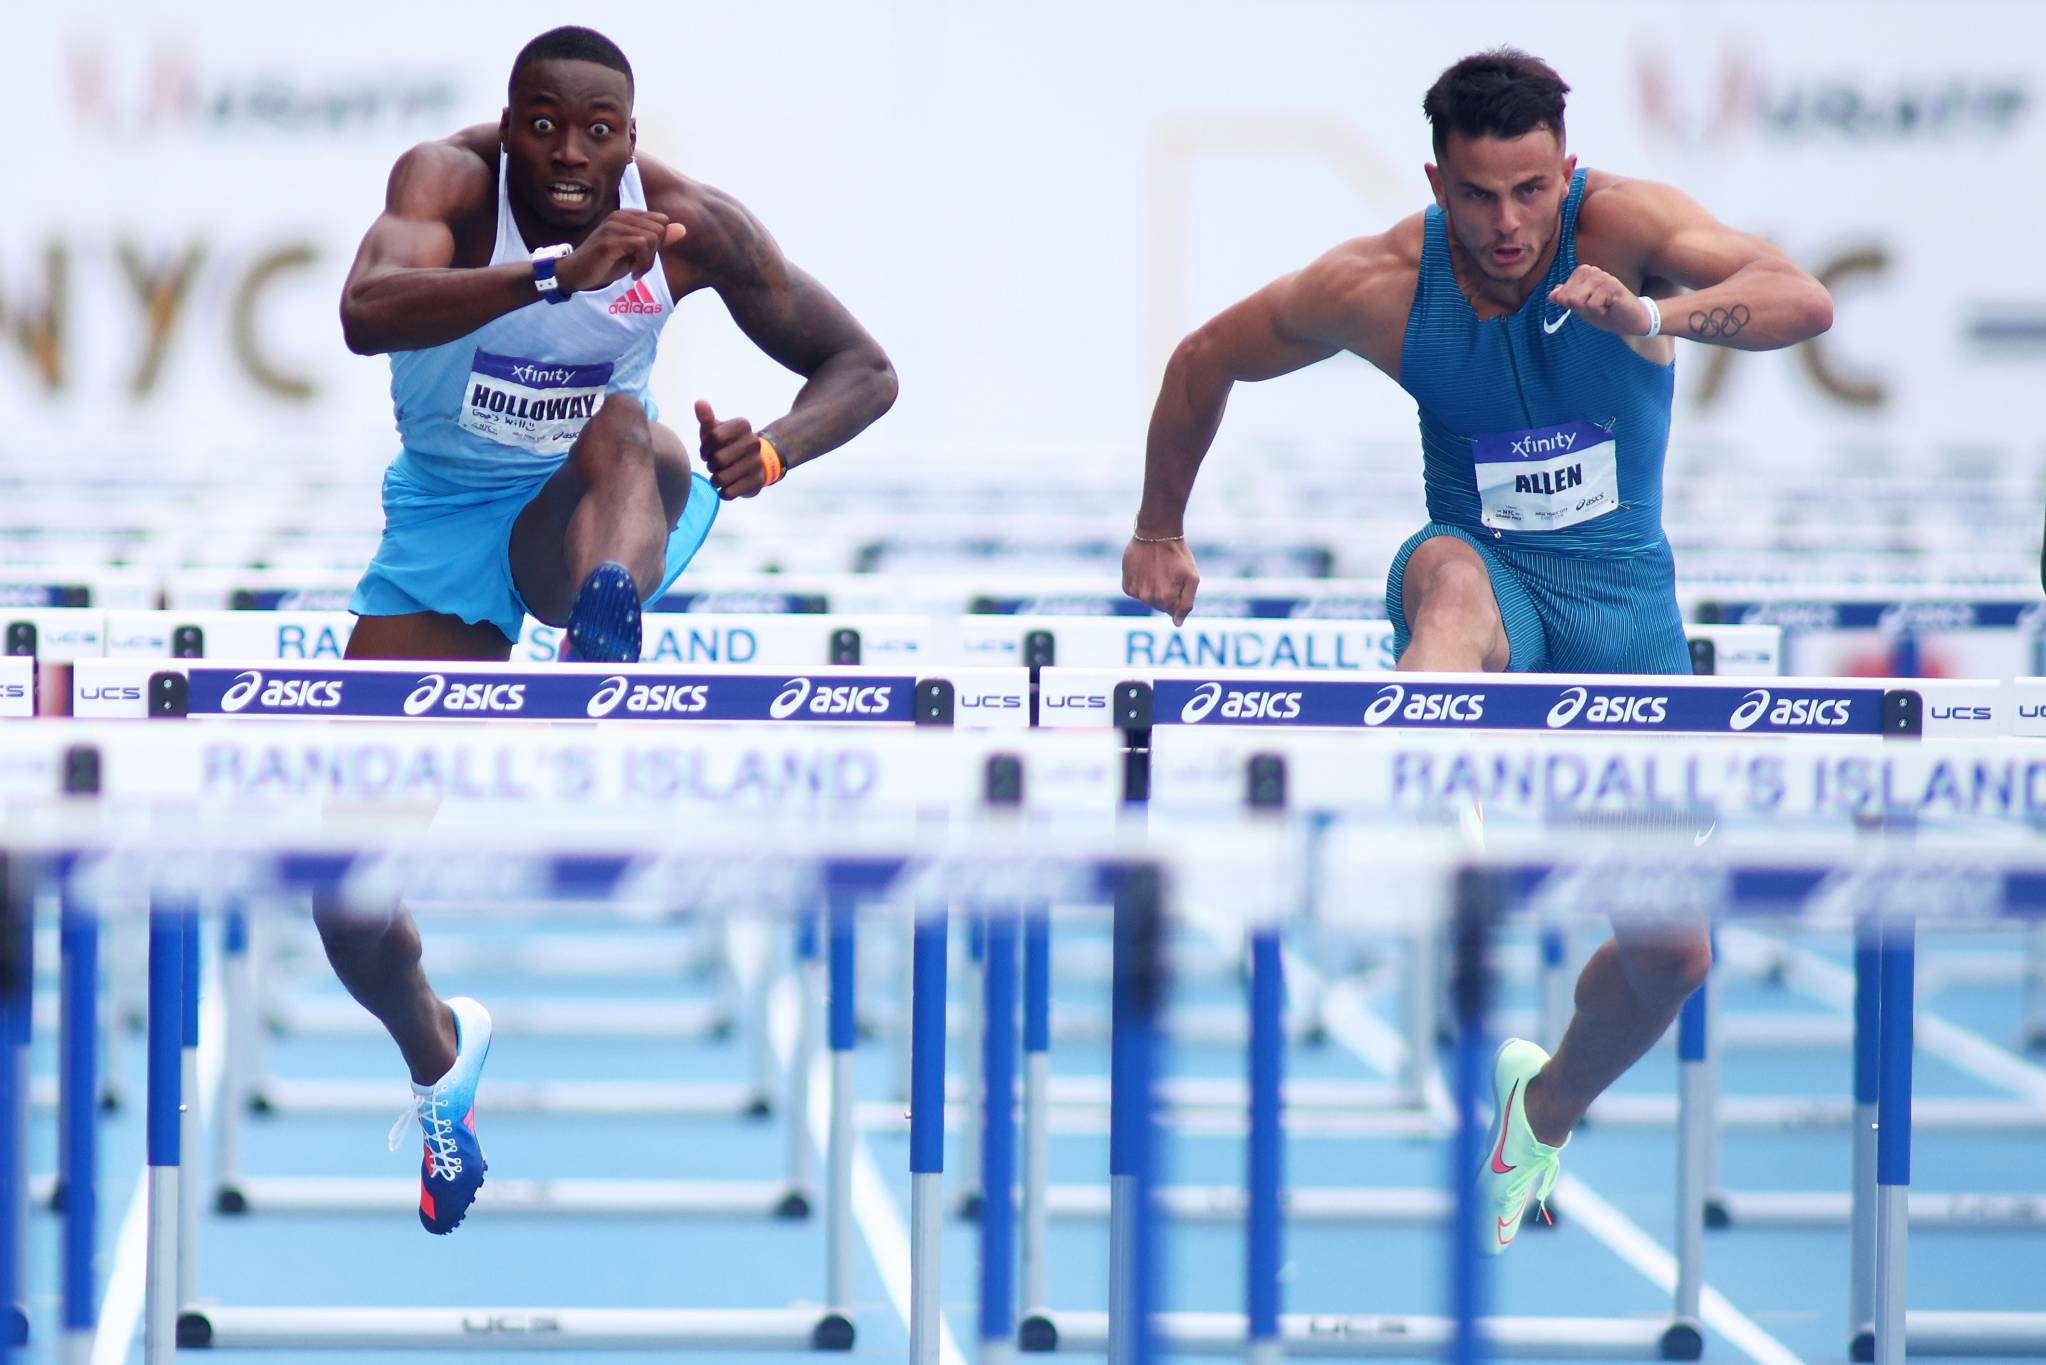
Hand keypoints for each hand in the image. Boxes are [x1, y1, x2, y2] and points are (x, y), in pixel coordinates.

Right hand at [556, 211, 685, 294]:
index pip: (661, 221)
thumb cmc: (605, 264)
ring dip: (648, 261)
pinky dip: (642, 264)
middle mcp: (619, 216)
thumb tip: (682, 229)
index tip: (646, 257)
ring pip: (652, 238)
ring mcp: (614, 226)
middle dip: (655, 253)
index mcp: (626, 216)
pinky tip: (632, 273)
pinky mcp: (610, 240)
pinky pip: (642, 245)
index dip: (659, 242)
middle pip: (660, 230)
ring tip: (635, 271)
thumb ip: (658, 241)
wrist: (575, 274)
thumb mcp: (636, 253)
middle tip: (640, 267)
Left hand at [696, 400, 775, 499]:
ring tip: (719, 476)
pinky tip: (727, 487)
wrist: (757, 461)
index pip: (713, 436)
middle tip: (714, 464)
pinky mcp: (758, 481)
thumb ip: (706, 418)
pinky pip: (730, 492)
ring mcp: (757, 462)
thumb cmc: (729, 444)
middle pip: (717, 459)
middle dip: (710, 464)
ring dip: (715, 480)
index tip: (706, 451)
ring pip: (721, 478)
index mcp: (742, 425)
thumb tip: (699, 402)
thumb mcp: (716, 430)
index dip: (705, 448)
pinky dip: (723, 492)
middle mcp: (753, 442)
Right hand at [1122, 535, 1199, 626]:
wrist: (1156, 533)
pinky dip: (1140, 584)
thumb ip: (1187, 604)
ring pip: (1147, 599)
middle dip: (1164, 593)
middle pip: (1159, 606)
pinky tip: (1145, 570)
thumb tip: (1177, 623)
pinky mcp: (1126, 585)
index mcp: (1166, 599)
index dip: (1176, 594)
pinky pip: (1135, 592)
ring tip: (1156, 569)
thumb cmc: (1177, 555)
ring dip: (1152, 588)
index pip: (1172, 610)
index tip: (1176, 579)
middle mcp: (1148, 599)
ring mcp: (1136, 592)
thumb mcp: (1192, 578)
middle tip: (1167, 573)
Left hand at [1546, 264, 1654, 336]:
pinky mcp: (1612, 285)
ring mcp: (1602, 277)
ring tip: (1605, 308)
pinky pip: (1591, 304)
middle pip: (1568, 297)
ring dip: (1591, 311)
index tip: (1590, 306)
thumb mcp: (1582, 308)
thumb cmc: (1608, 313)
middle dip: (1581, 309)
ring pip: (1578, 300)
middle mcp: (1592, 271)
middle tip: (1598, 308)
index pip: (1563, 294)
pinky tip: (1611, 308)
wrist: (1631, 321)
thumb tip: (1552, 294)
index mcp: (1583, 274)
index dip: (1575, 306)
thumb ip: (1567, 299)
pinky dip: (1599, 312)